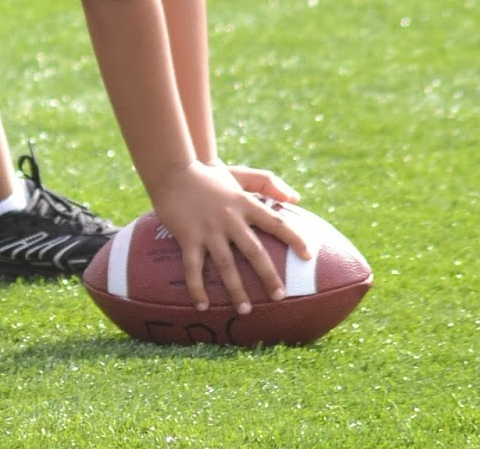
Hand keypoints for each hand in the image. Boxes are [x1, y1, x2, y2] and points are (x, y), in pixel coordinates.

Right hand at [147, 161, 313, 312]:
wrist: (171, 170)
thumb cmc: (206, 174)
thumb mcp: (240, 174)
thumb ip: (268, 183)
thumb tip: (296, 200)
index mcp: (245, 204)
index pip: (276, 223)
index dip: (294, 240)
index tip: (307, 256)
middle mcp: (229, 218)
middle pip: (254, 251)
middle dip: (268, 276)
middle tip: (280, 296)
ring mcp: (208, 229)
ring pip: (226, 265)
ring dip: (236, 289)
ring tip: (245, 310)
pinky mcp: (187, 237)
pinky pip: (193, 267)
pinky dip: (197, 288)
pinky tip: (202, 305)